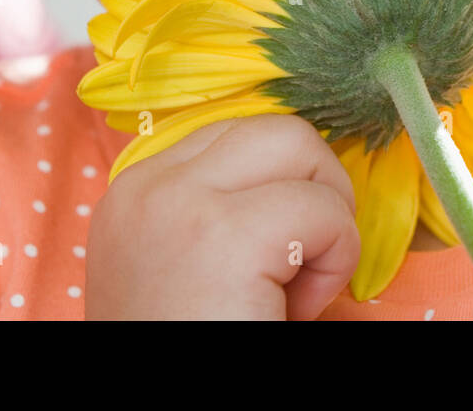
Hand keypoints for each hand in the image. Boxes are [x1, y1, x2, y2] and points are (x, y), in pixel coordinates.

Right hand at [85, 113, 360, 318]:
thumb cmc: (196, 345)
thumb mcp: (193, 263)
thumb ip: (230, 207)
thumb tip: (310, 165)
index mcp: (136, 191)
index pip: (239, 132)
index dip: (281, 186)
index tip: (270, 255)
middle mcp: (147, 186)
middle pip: (276, 127)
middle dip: (314, 187)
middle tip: (297, 264)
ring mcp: (179, 203)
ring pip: (302, 145)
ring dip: (325, 219)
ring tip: (290, 288)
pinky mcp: (222, 236)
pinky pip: (325, 211)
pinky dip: (336, 259)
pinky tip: (296, 311)